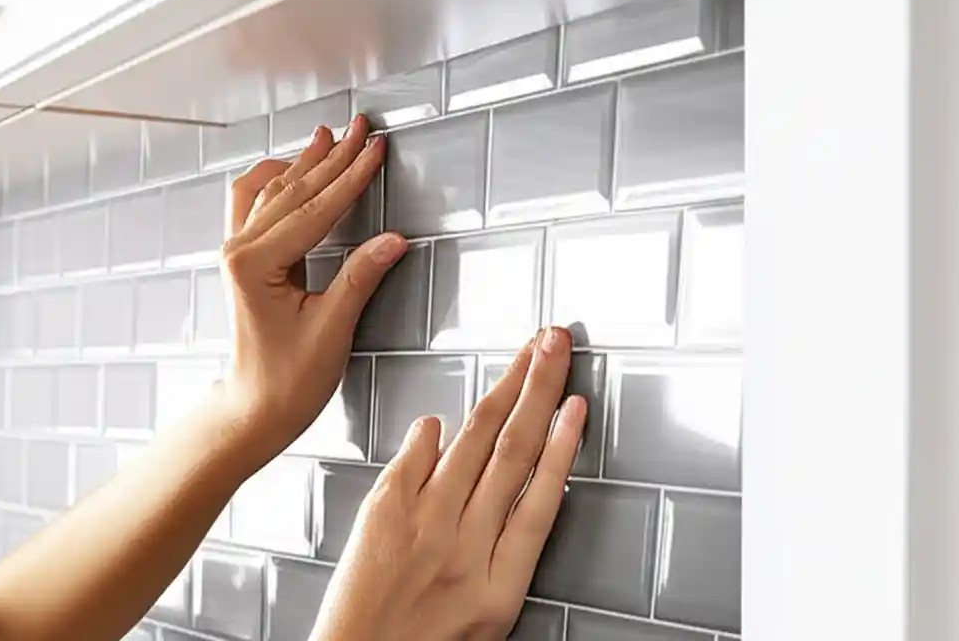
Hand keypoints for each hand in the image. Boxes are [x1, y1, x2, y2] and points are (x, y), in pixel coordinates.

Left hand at [220, 115, 405, 462]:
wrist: (254, 409)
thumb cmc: (288, 381)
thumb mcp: (332, 330)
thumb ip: (361, 277)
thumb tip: (394, 238)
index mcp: (256, 265)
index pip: (316, 209)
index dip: (352, 177)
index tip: (377, 148)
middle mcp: (239, 251)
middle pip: (293, 190)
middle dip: (333, 157)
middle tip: (362, 127)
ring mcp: (236, 253)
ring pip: (271, 190)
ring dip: (304, 162)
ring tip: (329, 136)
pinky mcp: (243, 261)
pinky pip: (254, 205)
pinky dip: (277, 181)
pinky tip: (293, 168)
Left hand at [311, 327, 588, 640]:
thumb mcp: (489, 617)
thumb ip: (506, 555)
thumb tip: (522, 495)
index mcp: (500, 584)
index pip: (543, 497)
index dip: (564, 444)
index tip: (577, 404)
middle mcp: (464, 549)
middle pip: (514, 453)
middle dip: (539, 390)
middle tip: (555, 346)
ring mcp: (421, 528)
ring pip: (471, 445)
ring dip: (501, 392)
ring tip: (521, 357)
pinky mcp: (381, 516)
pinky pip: (412, 461)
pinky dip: (429, 434)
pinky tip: (441, 415)